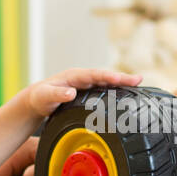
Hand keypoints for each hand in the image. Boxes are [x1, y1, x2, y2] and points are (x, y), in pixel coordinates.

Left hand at [23, 67, 142, 117]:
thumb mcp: (45, 96)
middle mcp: (83, 78)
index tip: (120, 79)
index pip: (94, 74)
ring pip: (107, 82)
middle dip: (122, 78)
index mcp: (74, 76)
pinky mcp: (88, 92)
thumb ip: (57, 94)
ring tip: (139, 85)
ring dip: (122, 83)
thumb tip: (71, 92)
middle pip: (105, 76)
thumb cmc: (40, 98)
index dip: (108, 76)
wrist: (37, 101)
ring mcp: (87, 85)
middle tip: (139, 80)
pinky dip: (116, 91)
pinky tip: (128, 95)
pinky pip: (105, 90)